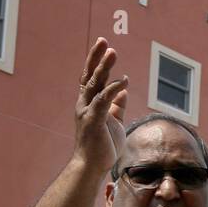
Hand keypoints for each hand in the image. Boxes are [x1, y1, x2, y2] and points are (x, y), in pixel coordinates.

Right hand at [73, 38, 127, 176]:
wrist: (91, 166)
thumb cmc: (102, 146)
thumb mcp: (114, 122)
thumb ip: (117, 106)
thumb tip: (122, 90)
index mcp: (89, 103)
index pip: (92, 78)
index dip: (97, 62)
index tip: (105, 47)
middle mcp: (84, 103)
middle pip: (90, 75)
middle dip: (97, 57)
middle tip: (104, 40)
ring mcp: (87, 111)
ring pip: (95, 84)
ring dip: (104, 67)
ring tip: (112, 52)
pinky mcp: (94, 120)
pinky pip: (104, 100)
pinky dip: (113, 89)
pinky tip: (123, 81)